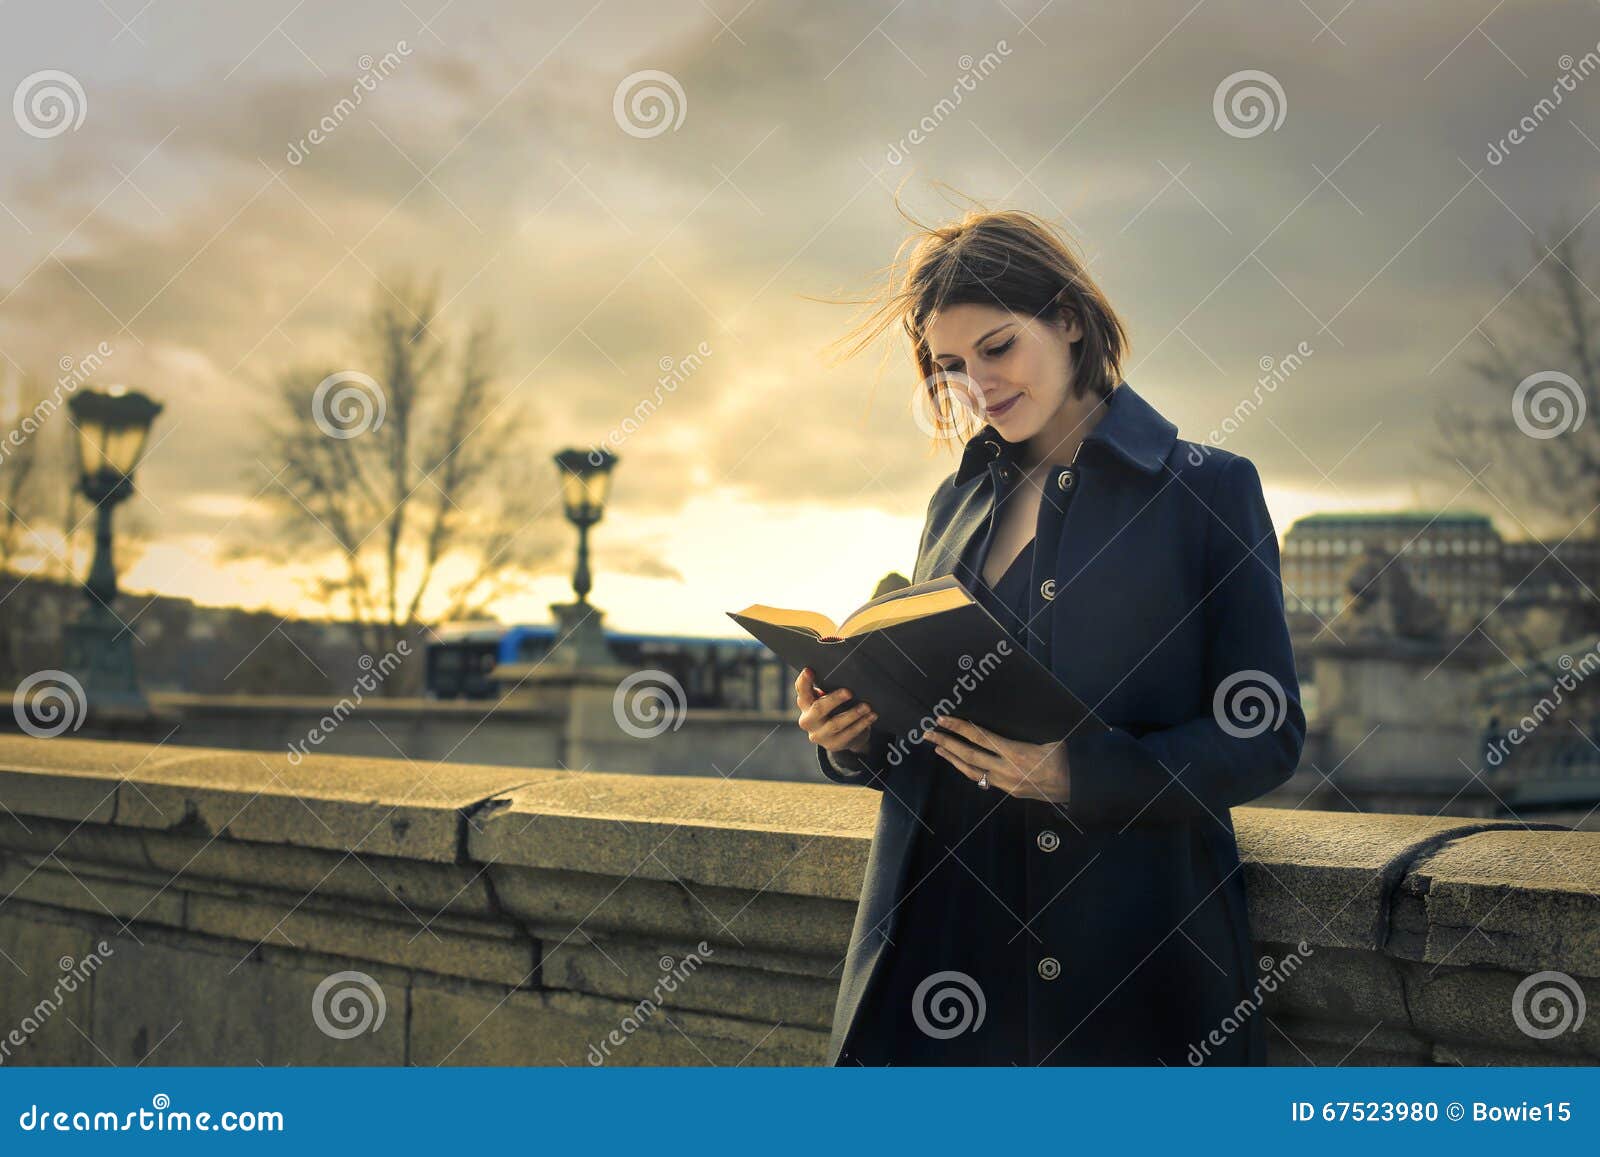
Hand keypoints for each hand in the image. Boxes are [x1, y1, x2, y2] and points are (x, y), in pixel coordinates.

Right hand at [795, 667, 877, 755]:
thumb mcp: (828, 698)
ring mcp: (819, 735)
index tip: (809, 670)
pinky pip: (848, 734)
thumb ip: (827, 688)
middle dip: (834, 699)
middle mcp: (808, 721)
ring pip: (836, 724)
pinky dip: (861, 724)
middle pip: (818, 709)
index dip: (804, 681)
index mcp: (805, 705)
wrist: (841, 736)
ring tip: (866, 706)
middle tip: (849, 692)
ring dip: (853, 714)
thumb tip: (843, 673)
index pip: (802, 691)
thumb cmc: (834, 709)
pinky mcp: (833, 744)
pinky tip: (871, 716)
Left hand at [927, 714, 1070, 802]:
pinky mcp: (1010, 792)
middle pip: (968, 756)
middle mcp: (1007, 771)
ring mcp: (1007, 784)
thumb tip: (1010, 717)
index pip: (980, 738)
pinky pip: (984, 780)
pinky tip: (962, 764)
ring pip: (972, 772)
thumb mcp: (1050, 738)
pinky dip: (970, 770)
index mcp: (1017, 754)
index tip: (943, 719)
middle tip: (928, 733)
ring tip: (938, 748)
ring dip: (953, 759)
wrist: (1079, 786)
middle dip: (946, 742)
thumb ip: (1025, 732)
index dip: (959, 728)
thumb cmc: (1068, 758)